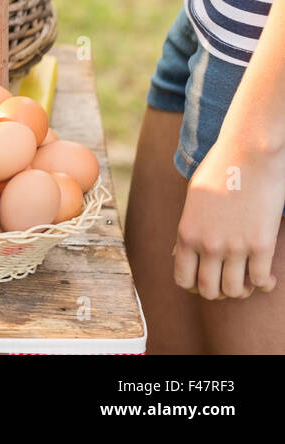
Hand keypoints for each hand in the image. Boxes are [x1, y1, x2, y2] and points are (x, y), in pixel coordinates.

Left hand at [173, 129, 284, 299]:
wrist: (247, 153)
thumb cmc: (220, 172)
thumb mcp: (193, 201)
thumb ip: (189, 230)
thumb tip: (179, 254)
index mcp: (186, 233)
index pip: (183, 279)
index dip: (195, 287)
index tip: (207, 281)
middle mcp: (207, 244)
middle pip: (209, 291)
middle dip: (219, 292)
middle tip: (230, 282)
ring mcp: (234, 246)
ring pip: (235, 290)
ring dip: (242, 290)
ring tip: (249, 279)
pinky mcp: (261, 244)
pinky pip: (261, 281)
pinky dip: (265, 285)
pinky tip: (268, 277)